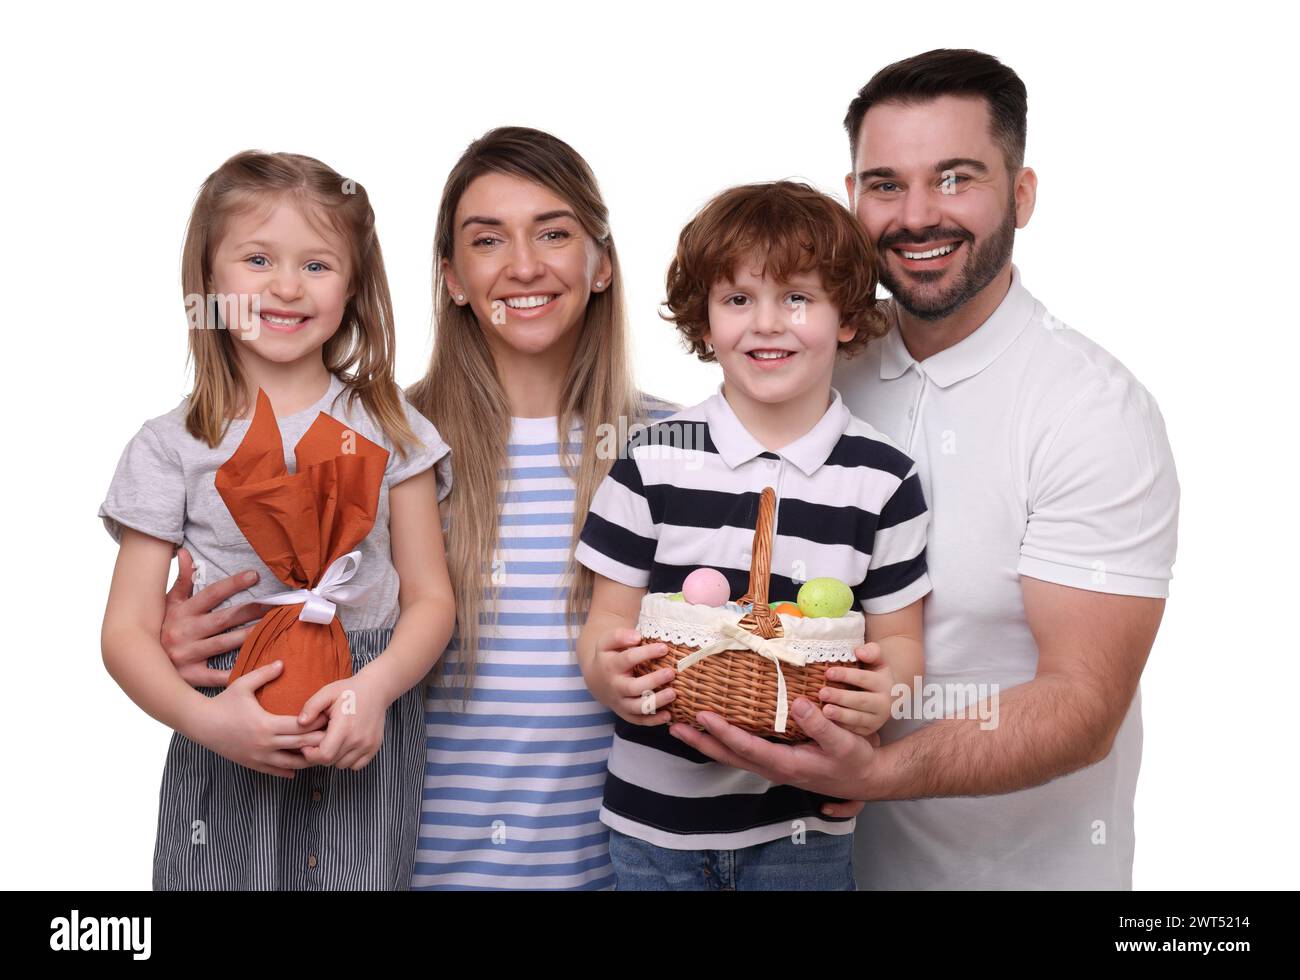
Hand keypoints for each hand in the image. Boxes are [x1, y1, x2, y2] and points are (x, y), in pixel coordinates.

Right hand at [160, 548, 271, 687]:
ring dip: (247, 636)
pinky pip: (216, 675)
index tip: (254, 575)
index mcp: (182, 612)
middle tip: (275, 604)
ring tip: (271, 629)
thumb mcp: (168, 604)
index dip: (233, 584)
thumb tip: (185, 553)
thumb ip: (181, 580)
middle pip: (223, 618)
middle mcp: (184, 632)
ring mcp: (187, 654)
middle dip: (250, 610)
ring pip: (223, 643)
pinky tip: (254, 666)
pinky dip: (234, 673)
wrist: (139, 663)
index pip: (211, 594)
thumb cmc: (160, 629)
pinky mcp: (190, 675)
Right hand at [192, 661, 327, 777]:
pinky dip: (289, 770)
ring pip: (292, 764)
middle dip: (319, 740)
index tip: (329, 718)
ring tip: (321, 752)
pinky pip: (275, 771)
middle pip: (301, 745)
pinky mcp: (252, 764)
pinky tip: (299, 767)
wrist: (200, 724)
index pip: (301, 726)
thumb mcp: (243, 684)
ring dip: (308, 759)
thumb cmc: (223, 702)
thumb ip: (265, 673)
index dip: (318, 723)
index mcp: (266, 724)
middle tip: (334, 735)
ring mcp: (259, 756)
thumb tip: (283, 663)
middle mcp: (265, 743)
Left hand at [297, 669, 391, 770]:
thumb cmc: (350, 691)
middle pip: (331, 762)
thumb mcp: (327, 692)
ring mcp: (368, 745)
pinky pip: (356, 765)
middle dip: (320, 755)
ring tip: (333, 741)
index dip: (311, 754)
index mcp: (345, 727)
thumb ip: (311, 707)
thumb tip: (300, 723)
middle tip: (319, 739)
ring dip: (334, 758)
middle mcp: (358, 739)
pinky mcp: (374, 747)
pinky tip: (345, 745)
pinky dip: (348, 760)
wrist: (376, 689)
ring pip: (343, 765)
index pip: (324, 756)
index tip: (306, 744)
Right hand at [585, 628, 675, 725]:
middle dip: (653, 681)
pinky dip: (654, 721)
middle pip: (633, 687)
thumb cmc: (608, 656)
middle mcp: (615, 686)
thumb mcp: (607, 642)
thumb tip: (637, 637)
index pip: (628, 659)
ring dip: (656, 702)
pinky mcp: (626, 714)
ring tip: (673, 693)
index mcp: (610, 666)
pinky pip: (639, 720)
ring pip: (638, 707)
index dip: (646, 653)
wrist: (595, 679)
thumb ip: (619, 636)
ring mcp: (620, 702)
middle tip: (671, 673)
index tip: (664, 648)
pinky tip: (668, 715)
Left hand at [670, 696, 875, 814]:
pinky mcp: (777, 762)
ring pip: (733, 756)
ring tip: (684, 729)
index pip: (746, 747)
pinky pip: (743, 752)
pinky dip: (724, 742)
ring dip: (707, 743)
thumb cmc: (856, 760)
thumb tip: (795, 704)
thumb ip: (819, 724)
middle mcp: (774, 769)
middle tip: (674, 727)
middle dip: (701, 742)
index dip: (723, 732)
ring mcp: (774, 767)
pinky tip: (715, 731)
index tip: (703, 716)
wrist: (867, 779)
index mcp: (786, 764)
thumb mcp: (843, 741)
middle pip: (729, 756)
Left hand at [818, 642, 896, 737]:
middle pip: (861, 700)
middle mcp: (884, 704)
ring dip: (840, 715)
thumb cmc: (873, 673)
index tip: (828, 672)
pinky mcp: (868, 731)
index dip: (846, 675)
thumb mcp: (877, 660)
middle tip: (822, 693)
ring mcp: (877, 720)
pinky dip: (840, 726)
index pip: (864, 679)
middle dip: (841, 697)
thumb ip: (872, 652)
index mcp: (884, 684)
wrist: (887, 695)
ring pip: (858, 718)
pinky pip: (854, 730)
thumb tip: (859, 652)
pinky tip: (826, 722)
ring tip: (824, 710)